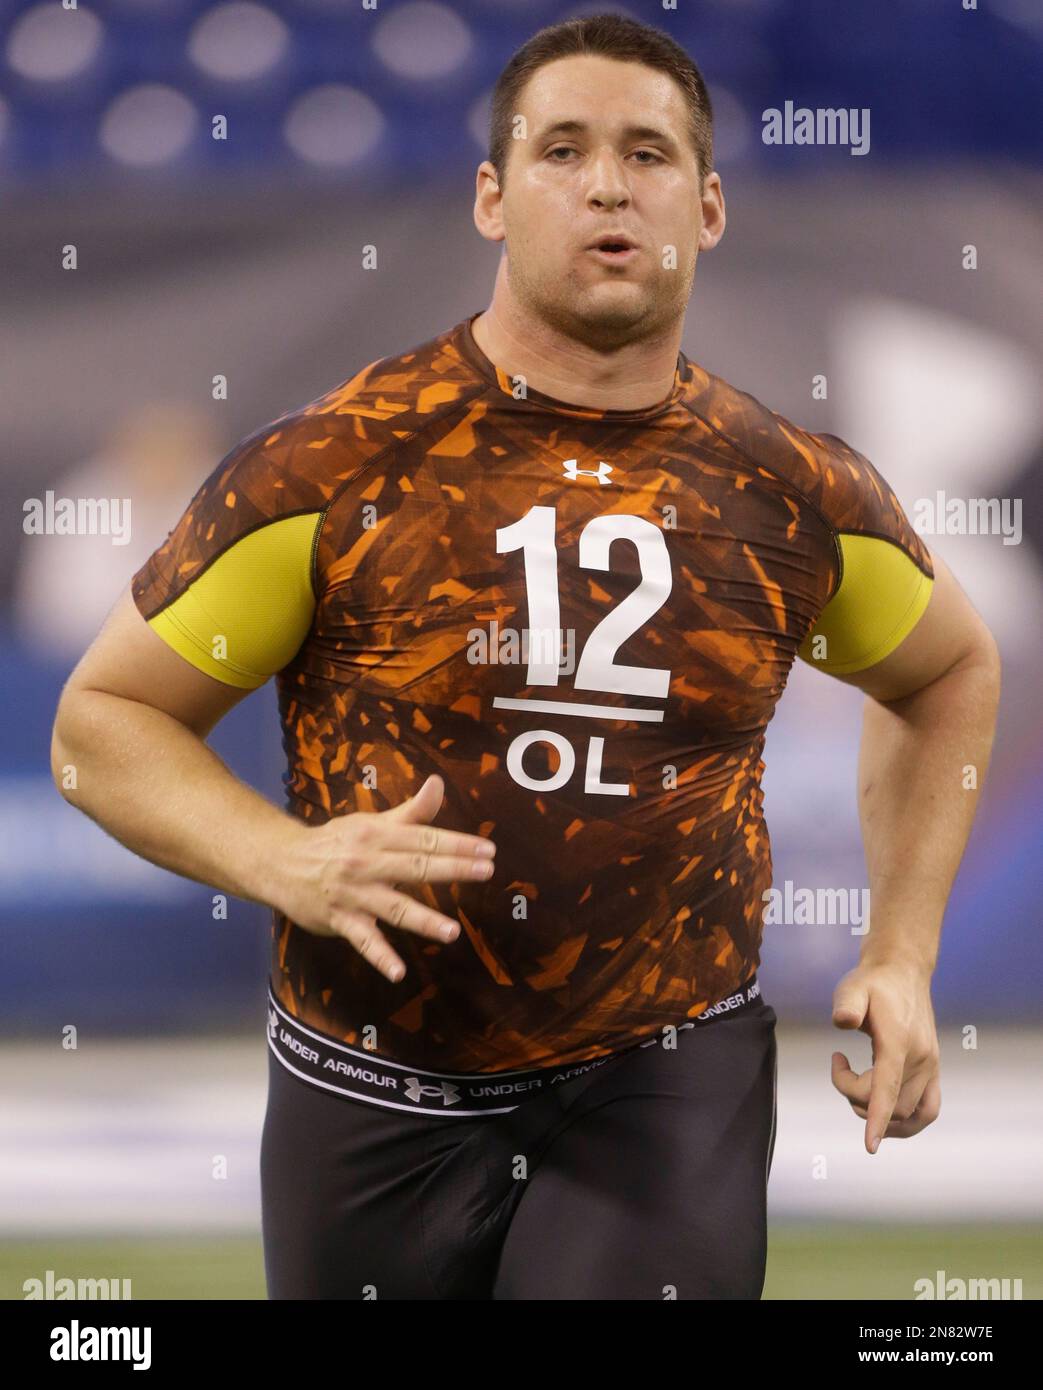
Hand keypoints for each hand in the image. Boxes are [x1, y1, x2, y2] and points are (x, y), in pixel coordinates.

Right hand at [277, 774, 494, 981]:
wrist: (281, 862)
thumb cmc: (335, 842)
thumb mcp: (370, 822)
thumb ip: (410, 812)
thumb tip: (438, 784)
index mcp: (377, 835)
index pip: (423, 838)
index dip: (457, 843)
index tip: (487, 850)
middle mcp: (367, 862)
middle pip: (415, 867)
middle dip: (452, 869)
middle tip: (486, 872)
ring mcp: (354, 894)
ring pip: (393, 907)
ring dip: (423, 919)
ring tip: (452, 932)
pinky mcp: (340, 921)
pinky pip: (363, 941)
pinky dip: (380, 957)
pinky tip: (398, 973)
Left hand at [830, 960, 940, 1152]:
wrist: (903, 972)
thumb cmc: (873, 982)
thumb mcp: (852, 986)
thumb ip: (847, 1003)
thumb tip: (842, 1021)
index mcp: (899, 1041)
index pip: (888, 1088)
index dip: (876, 1117)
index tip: (868, 1145)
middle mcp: (921, 1059)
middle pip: (890, 1104)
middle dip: (855, 1096)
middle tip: (839, 1066)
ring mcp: (931, 1067)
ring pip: (909, 1115)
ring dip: (879, 1114)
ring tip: (858, 1090)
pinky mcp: (934, 1070)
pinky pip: (928, 1111)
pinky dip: (907, 1121)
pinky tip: (883, 1107)